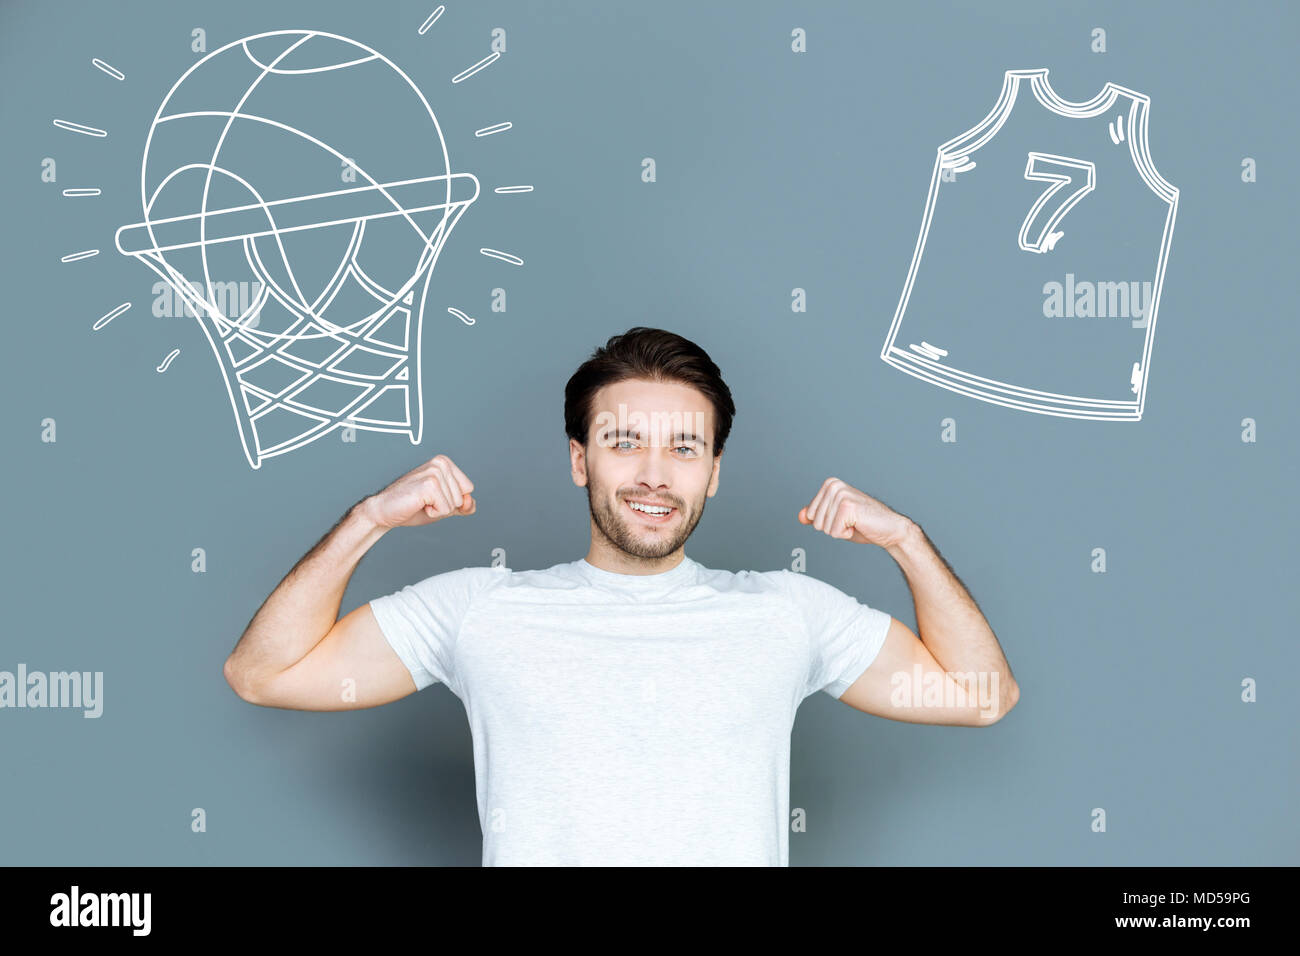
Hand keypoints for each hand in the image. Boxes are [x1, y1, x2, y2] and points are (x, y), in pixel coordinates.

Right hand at [362, 455, 475, 528]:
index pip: (468, 488)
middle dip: (445, 505)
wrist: (385, 511)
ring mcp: (435, 472)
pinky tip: (418, 504)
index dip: (452, 500)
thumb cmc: (411, 506)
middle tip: (424, 500)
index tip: (432, 497)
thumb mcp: (443, 505)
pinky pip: (445, 509)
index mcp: (444, 463)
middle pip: (463, 496)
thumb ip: (462, 505)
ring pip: (455, 504)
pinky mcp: (429, 485)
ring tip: (420, 502)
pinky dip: (433, 513)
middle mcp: (440, 463)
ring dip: (438, 509)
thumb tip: (471, 503)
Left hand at [797, 477, 912, 547]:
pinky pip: (834, 532)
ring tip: (855, 522)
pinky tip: (858, 525)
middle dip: (832, 527)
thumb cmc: (864, 523)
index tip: (843, 518)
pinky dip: (846, 534)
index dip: (826, 523)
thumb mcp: (834, 519)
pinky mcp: (847, 506)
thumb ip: (816, 516)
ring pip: (824, 527)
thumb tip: (800, 516)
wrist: (890, 529)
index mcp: (829, 484)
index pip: (809, 514)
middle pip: (815, 521)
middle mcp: (834, 486)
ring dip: (840, 531)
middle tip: (851, 521)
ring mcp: (841, 495)